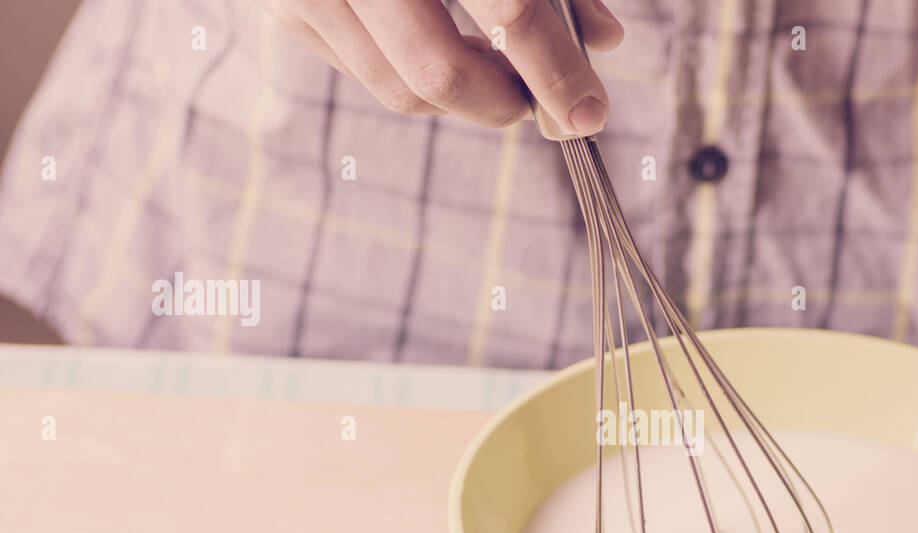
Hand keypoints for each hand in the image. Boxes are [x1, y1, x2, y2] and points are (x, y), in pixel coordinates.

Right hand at [263, 0, 622, 131]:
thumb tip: (605, 40)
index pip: (509, 10)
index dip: (555, 72)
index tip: (589, 113)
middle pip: (440, 71)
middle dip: (504, 102)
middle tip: (541, 100)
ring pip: (403, 89)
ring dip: (465, 97)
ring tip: (495, 69)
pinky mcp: (290, 11)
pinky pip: (371, 76)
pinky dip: (419, 76)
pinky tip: (444, 44)